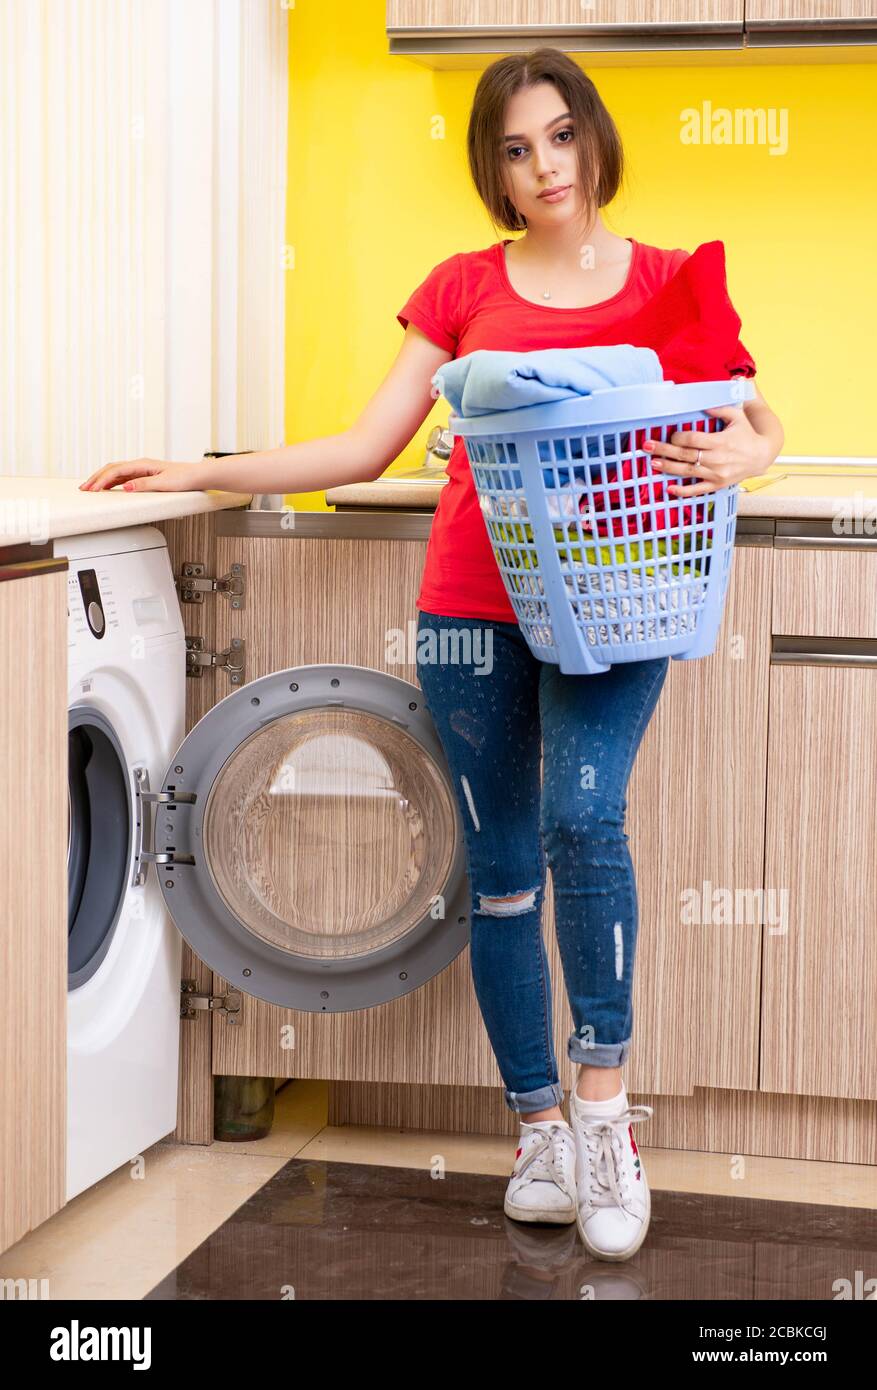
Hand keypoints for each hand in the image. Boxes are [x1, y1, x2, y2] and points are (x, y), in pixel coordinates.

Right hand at [78, 458, 208, 492]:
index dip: (102, 480)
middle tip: (84, 488)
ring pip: (116, 472)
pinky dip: (112, 482)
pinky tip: (107, 487)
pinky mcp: (145, 475)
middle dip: (96, 478)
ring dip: (102, 479)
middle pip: (112, 469)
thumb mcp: (164, 483)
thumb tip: (125, 487)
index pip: (116, 471)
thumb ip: (143, 485)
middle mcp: (140, 465)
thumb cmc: (184, 478)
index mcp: (143, 464)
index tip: (93, 489)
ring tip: (90, 488)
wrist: (197, 475)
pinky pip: (123, 477)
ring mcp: (142, 470)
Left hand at [643, 405, 773, 497]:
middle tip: (648, 446)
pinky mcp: (717, 484)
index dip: (679, 437)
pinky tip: (669, 489)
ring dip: (668, 468)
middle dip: (665, 450)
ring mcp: (716, 474)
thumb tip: (701, 402)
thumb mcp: (737, 416)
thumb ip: (719, 409)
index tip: (671, 435)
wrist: (762, 456)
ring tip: (653, 463)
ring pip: (687, 472)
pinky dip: (683, 491)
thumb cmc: (747, 434)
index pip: (693, 440)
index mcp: (721, 441)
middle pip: (686, 455)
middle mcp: (717, 459)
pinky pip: (697, 490)